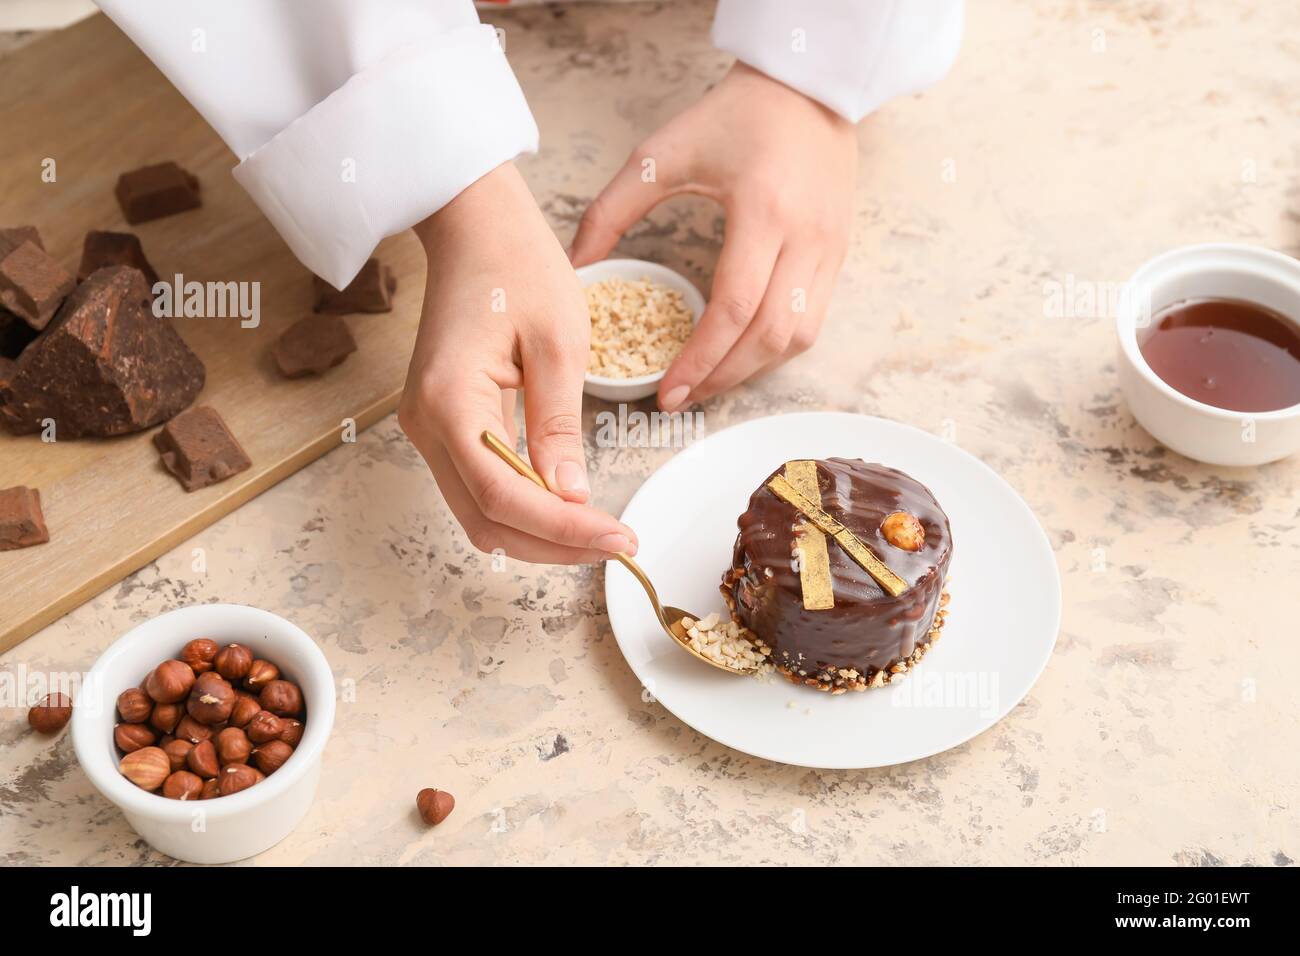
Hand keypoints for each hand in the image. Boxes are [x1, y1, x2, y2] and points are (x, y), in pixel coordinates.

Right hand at [400, 162, 637, 563]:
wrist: (475, 227)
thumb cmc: (518, 266)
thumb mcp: (558, 342)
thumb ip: (559, 423)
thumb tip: (571, 495)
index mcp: (450, 400)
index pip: (503, 495)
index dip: (562, 529)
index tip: (619, 539)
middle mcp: (426, 424)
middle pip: (486, 520)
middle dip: (553, 544)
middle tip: (618, 544)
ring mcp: (429, 428)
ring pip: (480, 514)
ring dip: (539, 533)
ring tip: (600, 530)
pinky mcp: (444, 426)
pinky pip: (480, 487)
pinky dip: (525, 508)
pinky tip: (568, 504)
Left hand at [571, 63, 857, 410]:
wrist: (807, 86)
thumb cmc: (733, 117)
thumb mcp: (662, 153)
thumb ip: (612, 209)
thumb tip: (576, 265)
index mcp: (763, 210)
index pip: (734, 306)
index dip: (701, 358)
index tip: (668, 389)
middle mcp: (805, 236)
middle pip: (768, 335)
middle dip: (722, 376)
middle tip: (681, 397)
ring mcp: (829, 249)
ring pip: (797, 337)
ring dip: (752, 370)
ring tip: (708, 382)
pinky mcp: (838, 254)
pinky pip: (811, 322)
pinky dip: (775, 349)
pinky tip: (742, 355)